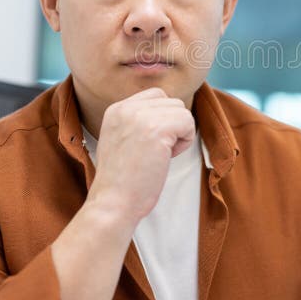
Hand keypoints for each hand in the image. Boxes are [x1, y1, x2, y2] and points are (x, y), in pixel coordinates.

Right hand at [85, 87, 195, 225]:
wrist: (112, 203)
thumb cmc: (122, 180)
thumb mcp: (121, 139)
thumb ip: (137, 121)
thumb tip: (168, 111)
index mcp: (117, 109)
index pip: (156, 96)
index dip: (162, 119)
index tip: (150, 142)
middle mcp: (126, 108)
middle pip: (171, 102)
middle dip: (172, 126)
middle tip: (156, 151)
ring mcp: (141, 117)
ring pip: (182, 111)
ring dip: (179, 134)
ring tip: (160, 154)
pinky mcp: (157, 129)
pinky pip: (188, 122)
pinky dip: (185, 141)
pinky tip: (167, 157)